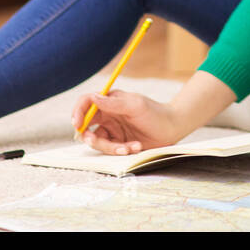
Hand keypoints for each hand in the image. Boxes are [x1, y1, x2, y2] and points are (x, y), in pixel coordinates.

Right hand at [70, 89, 184, 154]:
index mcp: (109, 102)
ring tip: (130, 147)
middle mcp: (108, 115)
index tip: (77, 124)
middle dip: (90, 137)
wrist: (172, 128)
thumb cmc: (155, 112)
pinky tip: (136, 146)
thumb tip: (93, 98)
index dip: (78, 112)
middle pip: (87, 127)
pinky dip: (121, 151)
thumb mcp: (135, 105)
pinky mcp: (119, 143)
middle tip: (95, 141)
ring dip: (112, 147)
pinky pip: (111, 150)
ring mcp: (112, 130)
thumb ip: (114, 103)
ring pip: (98, 142)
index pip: (86, 103)